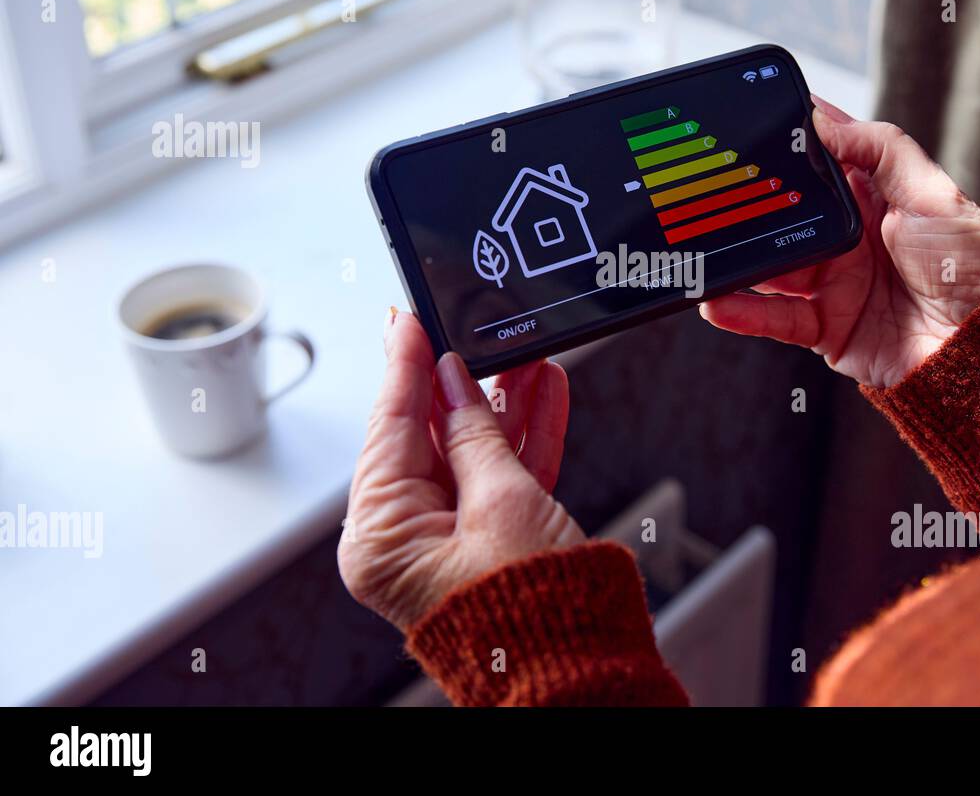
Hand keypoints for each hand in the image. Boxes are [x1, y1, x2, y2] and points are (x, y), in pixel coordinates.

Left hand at [339, 312, 583, 630]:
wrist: (584, 672)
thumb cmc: (535, 615)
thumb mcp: (504, 502)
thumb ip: (475, 433)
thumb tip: (453, 380)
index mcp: (382, 539)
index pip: (389, 429)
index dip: (405, 368)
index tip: (407, 319)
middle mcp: (405, 542)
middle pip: (429, 437)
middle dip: (463, 382)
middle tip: (475, 330)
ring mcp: (448, 542)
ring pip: (472, 451)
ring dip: (503, 405)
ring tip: (528, 357)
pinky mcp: (488, 543)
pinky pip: (499, 477)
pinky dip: (523, 440)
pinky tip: (543, 395)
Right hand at [700, 97, 979, 388]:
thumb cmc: (971, 263)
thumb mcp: (933, 191)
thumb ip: (879, 148)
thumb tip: (819, 118)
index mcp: (870, 197)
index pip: (815, 160)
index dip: (782, 143)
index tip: (744, 123)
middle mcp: (843, 237)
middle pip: (781, 213)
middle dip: (746, 203)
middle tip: (708, 190)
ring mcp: (830, 282)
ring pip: (768, 265)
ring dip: (735, 258)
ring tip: (701, 248)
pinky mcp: (823, 327)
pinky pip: (774, 318)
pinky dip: (743, 311)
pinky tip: (715, 300)